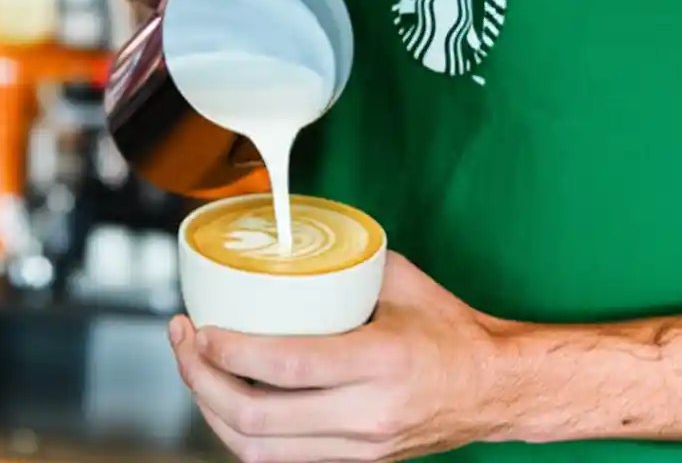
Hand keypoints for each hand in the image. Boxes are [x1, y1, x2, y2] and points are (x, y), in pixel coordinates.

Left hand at [169, 253, 516, 461]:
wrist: (496, 389)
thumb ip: (342, 266)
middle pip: (256, 418)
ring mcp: (359, 446)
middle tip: (185, 341)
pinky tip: (227, 400)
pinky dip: (243, 432)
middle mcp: (366, 414)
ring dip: (212, 411)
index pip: (284, 367)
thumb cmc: (451, 330)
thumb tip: (286, 240)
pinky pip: (280, 459)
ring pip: (259, 450)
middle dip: (201, 380)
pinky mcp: (355, 461)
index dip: (228, 352)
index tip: (200, 327)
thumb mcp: (401, 283)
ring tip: (195, 371)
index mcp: (379, 362)